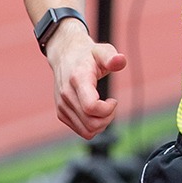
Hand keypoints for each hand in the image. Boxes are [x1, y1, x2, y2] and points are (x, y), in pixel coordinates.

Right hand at [47, 24, 126, 138]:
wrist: (65, 56)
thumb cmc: (88, 55)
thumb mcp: (102, 51)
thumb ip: (112, 57)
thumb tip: (120, 61)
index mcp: (78, 80)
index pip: (91, 107)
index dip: (108, 109)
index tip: (113, 100)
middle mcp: (67, 94)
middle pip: (91, 123)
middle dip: (108, 118)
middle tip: (111, 105)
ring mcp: (62, 105)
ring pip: (87, 131)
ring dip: (101, 125)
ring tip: (104, 110)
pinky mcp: (61, 113)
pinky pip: (81, 130)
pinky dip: (92, 126)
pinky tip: (95, 112)